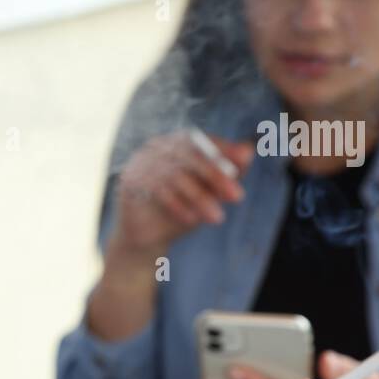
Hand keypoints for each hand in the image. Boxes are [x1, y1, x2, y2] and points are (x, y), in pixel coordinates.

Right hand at [110, 130, 253, 256]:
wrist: (149, 238)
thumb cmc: (183, 209)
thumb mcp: (210, 192)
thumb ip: (228, 172)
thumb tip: (249, 150)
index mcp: (177, 143)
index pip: (202, 140)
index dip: (223, 149)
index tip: (244, 161)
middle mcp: (158, 147)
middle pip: (190, 155)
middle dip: (216, 175)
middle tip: (237, 196)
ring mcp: (141, 162)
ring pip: (175, 175)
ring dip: (199, 197)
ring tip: (217, 218)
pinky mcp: (130, 180)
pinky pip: (157, 190)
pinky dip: (177, 205)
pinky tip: (191, 220)